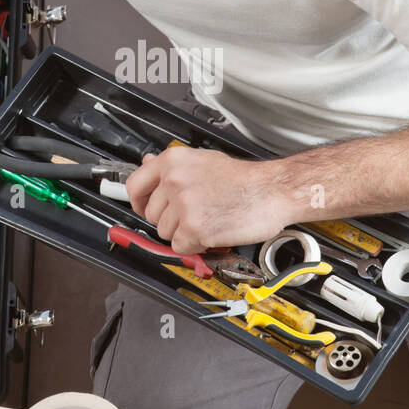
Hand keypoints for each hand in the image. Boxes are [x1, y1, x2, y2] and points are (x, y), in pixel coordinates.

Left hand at [125, 146, 288, 254]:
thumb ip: (173, 168)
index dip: (138, 202)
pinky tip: (212, 231)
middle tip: (195, 213)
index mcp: (173, 161)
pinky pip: (180, 247)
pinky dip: (195, 246)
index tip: (143, 208)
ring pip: (164, 233)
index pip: (135, 185)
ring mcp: (183, 205)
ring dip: (184, 233)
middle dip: (170, 220)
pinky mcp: (193, 228)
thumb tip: (147, 165)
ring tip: (208, 219)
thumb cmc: (245, 179)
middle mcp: (174, 180)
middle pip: (151, 215)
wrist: (272, 191)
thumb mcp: (204, 160)